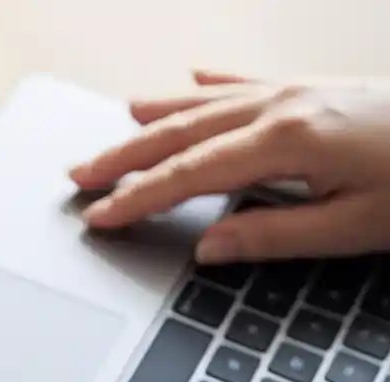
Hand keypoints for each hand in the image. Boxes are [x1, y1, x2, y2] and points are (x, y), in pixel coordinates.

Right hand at [70, 70, 389, 263]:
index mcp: (287, 140)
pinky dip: (215, 82)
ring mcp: (302, 89)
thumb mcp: (356, 227)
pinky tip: (193, 77)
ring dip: (156, 116)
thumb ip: (273, 236)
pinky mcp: (322, 86)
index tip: (99, 217)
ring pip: (208, 102)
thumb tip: (208, 248)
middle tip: (80, 175)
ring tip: (115, 127)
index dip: (138, 200)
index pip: (190, 175)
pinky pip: (252, 80)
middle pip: (183, 132)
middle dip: (126, 156)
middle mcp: (285, 105)